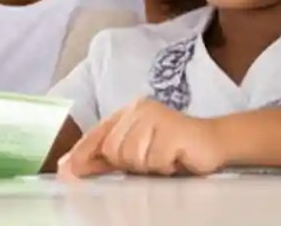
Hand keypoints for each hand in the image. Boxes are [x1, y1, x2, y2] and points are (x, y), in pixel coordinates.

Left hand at [58, 98, 224, 177]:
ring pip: (132, 156)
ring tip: (164, 157)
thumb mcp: (136, 150)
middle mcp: (140, 109)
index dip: (82, 152)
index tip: (67, 171)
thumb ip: (105, 156)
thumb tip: (70, 166)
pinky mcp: (173, 130)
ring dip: (149, 165)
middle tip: (151, 159)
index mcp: (128, 111)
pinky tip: (176, 158)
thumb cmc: (172, 148)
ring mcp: (157, 117)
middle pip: (113, 148)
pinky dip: (165, 166)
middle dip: (129, 163)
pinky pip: (154, 161)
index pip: (98, 132)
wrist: (213, 142)